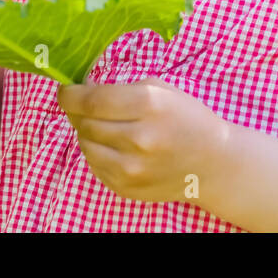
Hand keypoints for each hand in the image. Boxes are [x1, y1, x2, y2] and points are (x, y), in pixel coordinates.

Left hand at [57, 76, 229, 204]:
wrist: (213, 164)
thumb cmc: (186, 119)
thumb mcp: (159, 89)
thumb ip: (119, 89)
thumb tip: (81, 90)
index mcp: (148, 105)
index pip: (90, 100)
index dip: (69, 95)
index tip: (65, 90)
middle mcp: (138, 138)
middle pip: (84, 123)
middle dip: (78, 113)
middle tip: (86, 107)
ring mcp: (132, 168)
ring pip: (85, 145)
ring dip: (87, 133)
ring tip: (104, 127)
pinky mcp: (126, 187)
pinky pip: (94, 166)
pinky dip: (97, 153)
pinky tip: (114, 146)